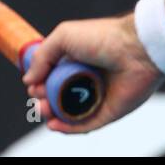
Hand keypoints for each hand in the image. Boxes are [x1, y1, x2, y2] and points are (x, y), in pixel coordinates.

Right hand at [22, 15, 164, 133]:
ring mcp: (97, 96)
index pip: (51, 77)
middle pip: (57, 97)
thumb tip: (28, 80)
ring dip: (52, 116)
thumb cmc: (102, 38)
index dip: (39, 84)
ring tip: (45, 112)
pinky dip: (68, 128)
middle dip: (43, 101)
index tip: (34, 85)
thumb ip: (42, 56)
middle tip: (40, 100)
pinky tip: (55, 125)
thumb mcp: (63, 36)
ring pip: (69, 114)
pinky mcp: (108, 112)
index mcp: (76, 60)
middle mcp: (86, 78)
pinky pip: (86, 125)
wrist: (137, 49)